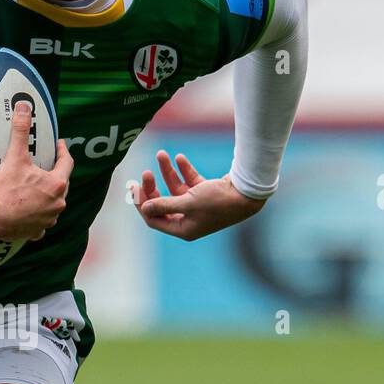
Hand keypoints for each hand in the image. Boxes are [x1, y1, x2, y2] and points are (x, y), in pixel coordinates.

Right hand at [0, 102, 72, 241]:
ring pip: (53, 203)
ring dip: (47, 195)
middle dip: (54, 173)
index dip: (63, 151)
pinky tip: (30, 210)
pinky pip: (42, 221)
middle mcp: (58, 204)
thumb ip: (21, 131)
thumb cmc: (5, 190)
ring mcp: (49, 219)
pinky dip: (38, 215)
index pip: (67, 163)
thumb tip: (24, 107)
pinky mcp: (37, 231)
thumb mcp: (15, 157)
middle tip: (46, 165)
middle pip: (61, 184)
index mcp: (56, 184)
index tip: (59, 145)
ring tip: (36, 187)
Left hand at [132, 150, 265, 240]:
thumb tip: (144, 208)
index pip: (154, 218)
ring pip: (175, 189)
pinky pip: (190, 182)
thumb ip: (165, 204)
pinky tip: (179, 158)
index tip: (134, 187)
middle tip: (145, 172)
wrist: (249, 193)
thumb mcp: (188, 202)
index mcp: (183, 229)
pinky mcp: (207, 194)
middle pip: (162, 203)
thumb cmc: (219, 201)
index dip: (142, 203)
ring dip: (168, 172)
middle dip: (153, 187)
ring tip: (162, 154)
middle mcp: (189, 220)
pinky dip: (184, 170)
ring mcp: (198, 207)